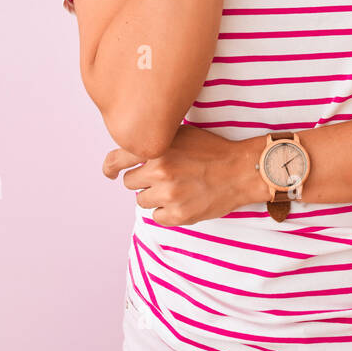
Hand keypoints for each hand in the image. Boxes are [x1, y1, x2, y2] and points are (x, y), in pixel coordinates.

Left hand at [102, 125, 265, 226]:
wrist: (242, 171)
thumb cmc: (213, 150)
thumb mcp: (182, 133)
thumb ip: (157, 141)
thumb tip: (133, 147)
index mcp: (158, 148)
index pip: (117, 159)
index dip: (110, 167)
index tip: (109, 172)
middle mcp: (160, 171)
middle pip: (130, 183)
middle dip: (143, 180)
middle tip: (165, 177)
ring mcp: (169, 195)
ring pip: (142, 201)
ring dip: (154, 196)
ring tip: (176, 188)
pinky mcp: (179, 215)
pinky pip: (157, 216)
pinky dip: (166, 212)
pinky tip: (182, 201)